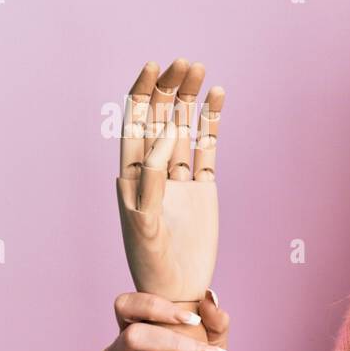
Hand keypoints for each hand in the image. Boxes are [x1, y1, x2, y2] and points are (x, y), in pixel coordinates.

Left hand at [116, 58, 222, 301]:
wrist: (176, 287)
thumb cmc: (152, 261)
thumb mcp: (145, 221)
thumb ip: (152, 179)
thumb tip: (165, 136)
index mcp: (132, 172)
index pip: (136, 122)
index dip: (142, 93)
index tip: (153, 67)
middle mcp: (155, 168)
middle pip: (161, 117)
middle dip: (169, 88)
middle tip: (183, 63)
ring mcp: (181, 176)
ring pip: (186, 127)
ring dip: (191, 98)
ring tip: (201, 70)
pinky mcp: (204, 186)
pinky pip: (208, 147)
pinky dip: (213, 122)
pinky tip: (217, 98)